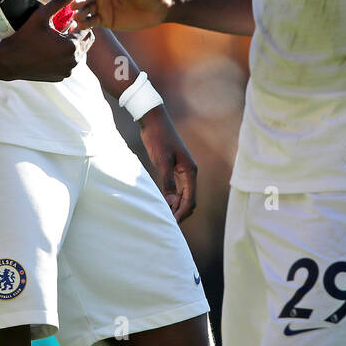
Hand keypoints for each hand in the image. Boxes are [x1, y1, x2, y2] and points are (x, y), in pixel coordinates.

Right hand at [0, 0, 83, 81]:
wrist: (8, 62)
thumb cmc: (24, 37)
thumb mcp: (41, 16)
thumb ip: (59, 2)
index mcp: (72, 46)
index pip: (87, 31)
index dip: (80, 23)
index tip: (71, 19)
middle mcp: (73, 61)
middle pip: (86, 43)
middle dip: (79, 34)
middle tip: (68, 27)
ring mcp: (67, 71)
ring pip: (79, 55)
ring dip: (73, 46)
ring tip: (60, 37)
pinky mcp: (60, 77)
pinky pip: (69, 64)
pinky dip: (65, 57)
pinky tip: (53, 49)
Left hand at [138, 107, 196, 221]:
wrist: (154, 122)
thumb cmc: (158, 139)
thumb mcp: (162, 161)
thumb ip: (168, 182)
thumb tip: (171, 202)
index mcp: (190, 171)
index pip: (191, 199)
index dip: (182, 213)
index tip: (171, 223)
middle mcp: (190, 172)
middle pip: (190, 199)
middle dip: (181, 212)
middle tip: (168, 223)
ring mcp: (183, 170)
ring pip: (185, 195)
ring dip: (177, 206)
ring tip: (165, 216)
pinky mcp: (176, 168)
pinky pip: (178, 188)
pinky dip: (173, 198)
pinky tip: (165, 203)